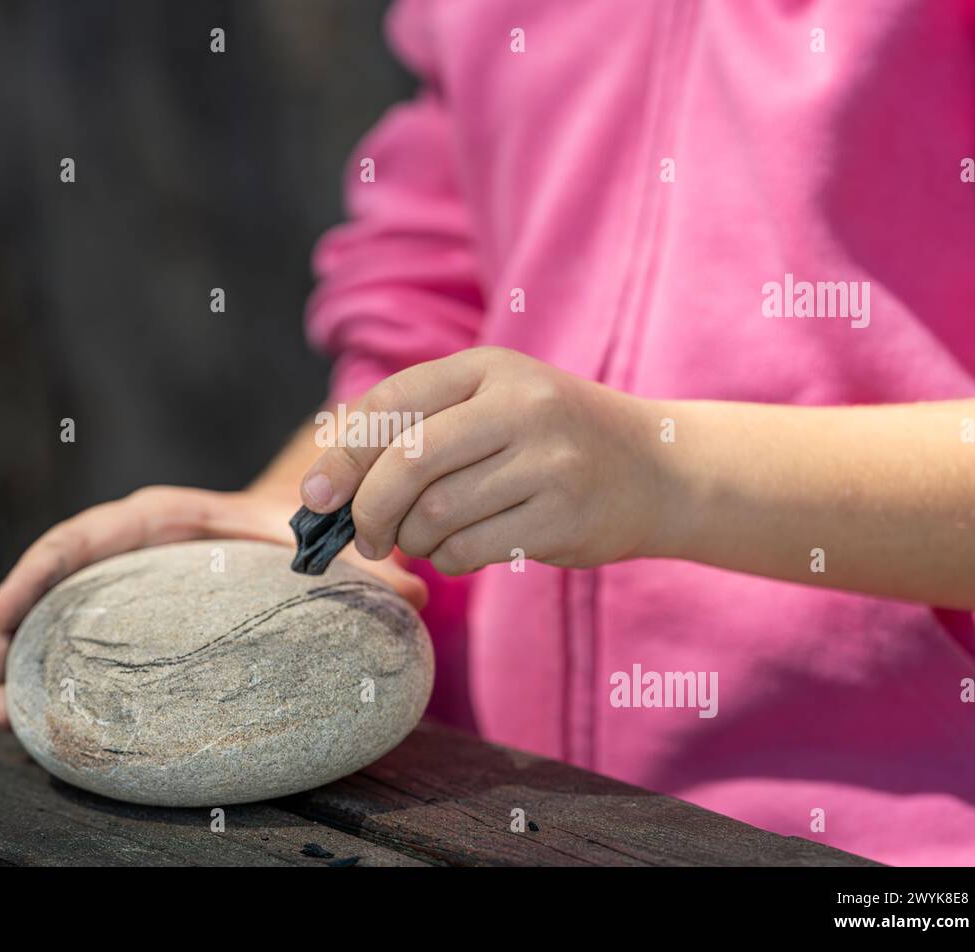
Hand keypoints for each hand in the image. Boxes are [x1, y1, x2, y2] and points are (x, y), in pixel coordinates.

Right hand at [0, 485, 426, 725]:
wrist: (298, 524)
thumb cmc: (302, 526)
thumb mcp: (324, 536)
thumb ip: (367, 562)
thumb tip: (418, 595)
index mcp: (166, 518)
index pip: (91, 533)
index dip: (42, 570)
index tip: (7, 610)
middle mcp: (135, 546)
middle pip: (55, 574)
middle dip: (12, 619)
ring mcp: (128, 578)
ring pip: (58, 609)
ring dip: (23, 655)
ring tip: (3, 713)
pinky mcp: (132, 608)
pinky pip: (82, 633)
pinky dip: (56, 668)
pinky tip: (41, 718)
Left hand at [299, 347, 668, 575]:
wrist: (660, 468)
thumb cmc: (551, 438)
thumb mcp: (492, 403)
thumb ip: (417, 428)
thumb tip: (323, 485)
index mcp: (489, 368)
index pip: (392, 404)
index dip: (342, 455)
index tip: (314, 498)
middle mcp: (518, 406)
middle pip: (407, 464)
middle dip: (368, 510)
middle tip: (364, 537)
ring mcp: (546, 461)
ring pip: (434, 514)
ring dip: (413, 539)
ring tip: (425, 538)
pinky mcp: (563, 516)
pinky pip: (470, 549)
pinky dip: (449, 559)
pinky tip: (463, 550)